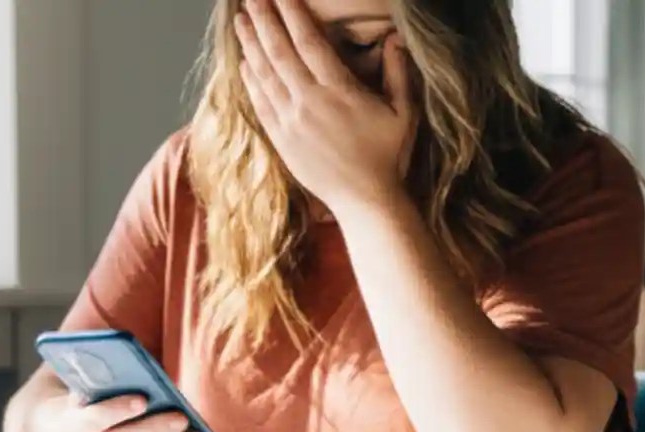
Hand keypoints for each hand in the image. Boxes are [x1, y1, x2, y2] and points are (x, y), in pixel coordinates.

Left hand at [235, 0, 416, 213]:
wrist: (365, 201)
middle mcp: (310, 103)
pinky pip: (261, 104)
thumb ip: (398, 73)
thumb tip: (394, 39)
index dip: (292, 15)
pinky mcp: (282, 141)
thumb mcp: (403, 113)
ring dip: (251, 46)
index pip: (309, 43)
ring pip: (265, 76)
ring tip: (241, 21)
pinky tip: (245, 62)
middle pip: (279, 53)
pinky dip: (251, 80)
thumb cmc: (388, 156)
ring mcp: (292, 123)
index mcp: (339, 91)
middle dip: (264, 22)